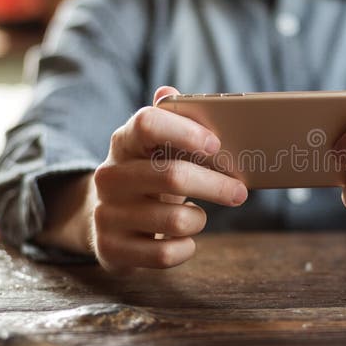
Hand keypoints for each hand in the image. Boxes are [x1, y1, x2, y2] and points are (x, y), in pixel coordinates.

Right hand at [91, 86, 246, 270]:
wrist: (104, 220)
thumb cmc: (147, 177)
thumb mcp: (154, 150)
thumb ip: (169, 122)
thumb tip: (169, 91)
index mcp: (123, 143)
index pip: (147, 124)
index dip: (185, 132)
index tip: (217, 145)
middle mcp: (109, 176)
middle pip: (172, 176)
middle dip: (216, 185)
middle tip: (240, 192)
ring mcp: (106, 214)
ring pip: (174, 220)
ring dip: (198, 219)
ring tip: (198, 216)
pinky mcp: (110, 249)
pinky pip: (164, 254)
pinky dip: (185, 248)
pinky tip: (185, 241)